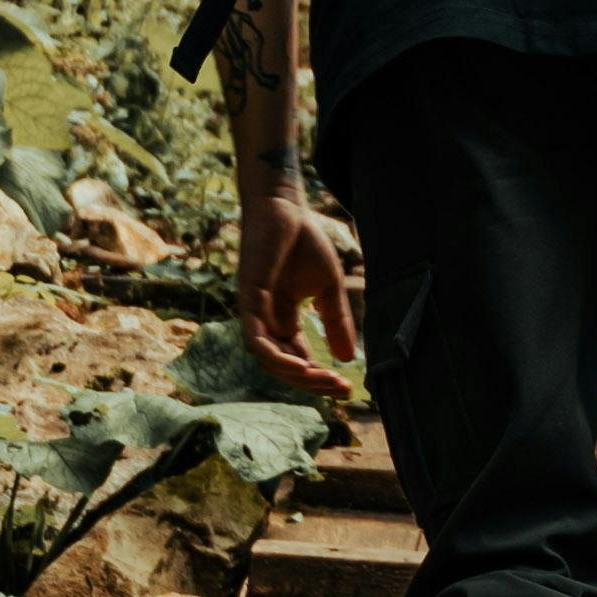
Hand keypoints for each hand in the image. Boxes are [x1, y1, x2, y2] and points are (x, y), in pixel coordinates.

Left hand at [239, 190, 359, 398]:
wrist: (285, 208)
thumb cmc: (304, 243)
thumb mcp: (328, 289)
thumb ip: (336, 322)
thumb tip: (347, 359)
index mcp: (284, 320)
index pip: (298, 361)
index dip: (320, 378)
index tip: (348, 387)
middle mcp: (267, 322)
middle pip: (284, 368)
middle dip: (312, 383)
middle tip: (341, 389)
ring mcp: (255, 314)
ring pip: (270, 361)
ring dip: (297, 376)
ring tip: (325, 379)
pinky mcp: (248, 301)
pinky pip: (257, 342)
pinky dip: (276, 358)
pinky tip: (301, 364)